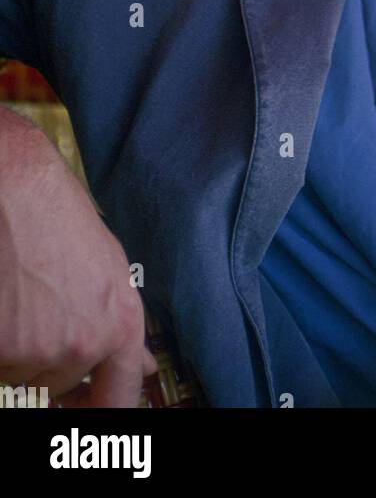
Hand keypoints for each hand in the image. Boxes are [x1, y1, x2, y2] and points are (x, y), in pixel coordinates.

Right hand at [0, 112, 157, 406]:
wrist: (14, 187)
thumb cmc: (58, 216)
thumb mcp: (108, 267)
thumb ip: (122, 324)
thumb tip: (142, 365)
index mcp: (120, 325)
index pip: (120, 398)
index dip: (104, 408)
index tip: (91, 405)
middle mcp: (83, 346)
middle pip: (59, 385)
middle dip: (47, 358)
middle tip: (38, 311)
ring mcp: (37, 352)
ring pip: (21, 376)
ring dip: (16, 349)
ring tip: (18, 294)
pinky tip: (3, 297)